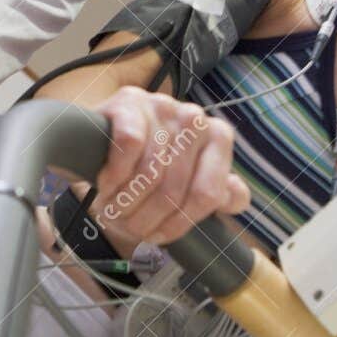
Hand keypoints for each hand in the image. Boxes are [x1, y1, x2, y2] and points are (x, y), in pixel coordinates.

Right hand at [91, 87, 249, 244]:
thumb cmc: (148, 168)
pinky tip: (106, 184)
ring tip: (113, 208)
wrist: (100, 143)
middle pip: (174, 188)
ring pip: (150, 171)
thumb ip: (216, 192)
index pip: (207, 195)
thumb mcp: (185, 184)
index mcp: (218, 137)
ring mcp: (162, 105)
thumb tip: (236, 196)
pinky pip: (129, 144)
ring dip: (126, 200)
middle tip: (128, 226)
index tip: (158, 235)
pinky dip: (115, 174)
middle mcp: (194, 117)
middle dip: (146, 217)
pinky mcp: (129, 101)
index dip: (179, 223)